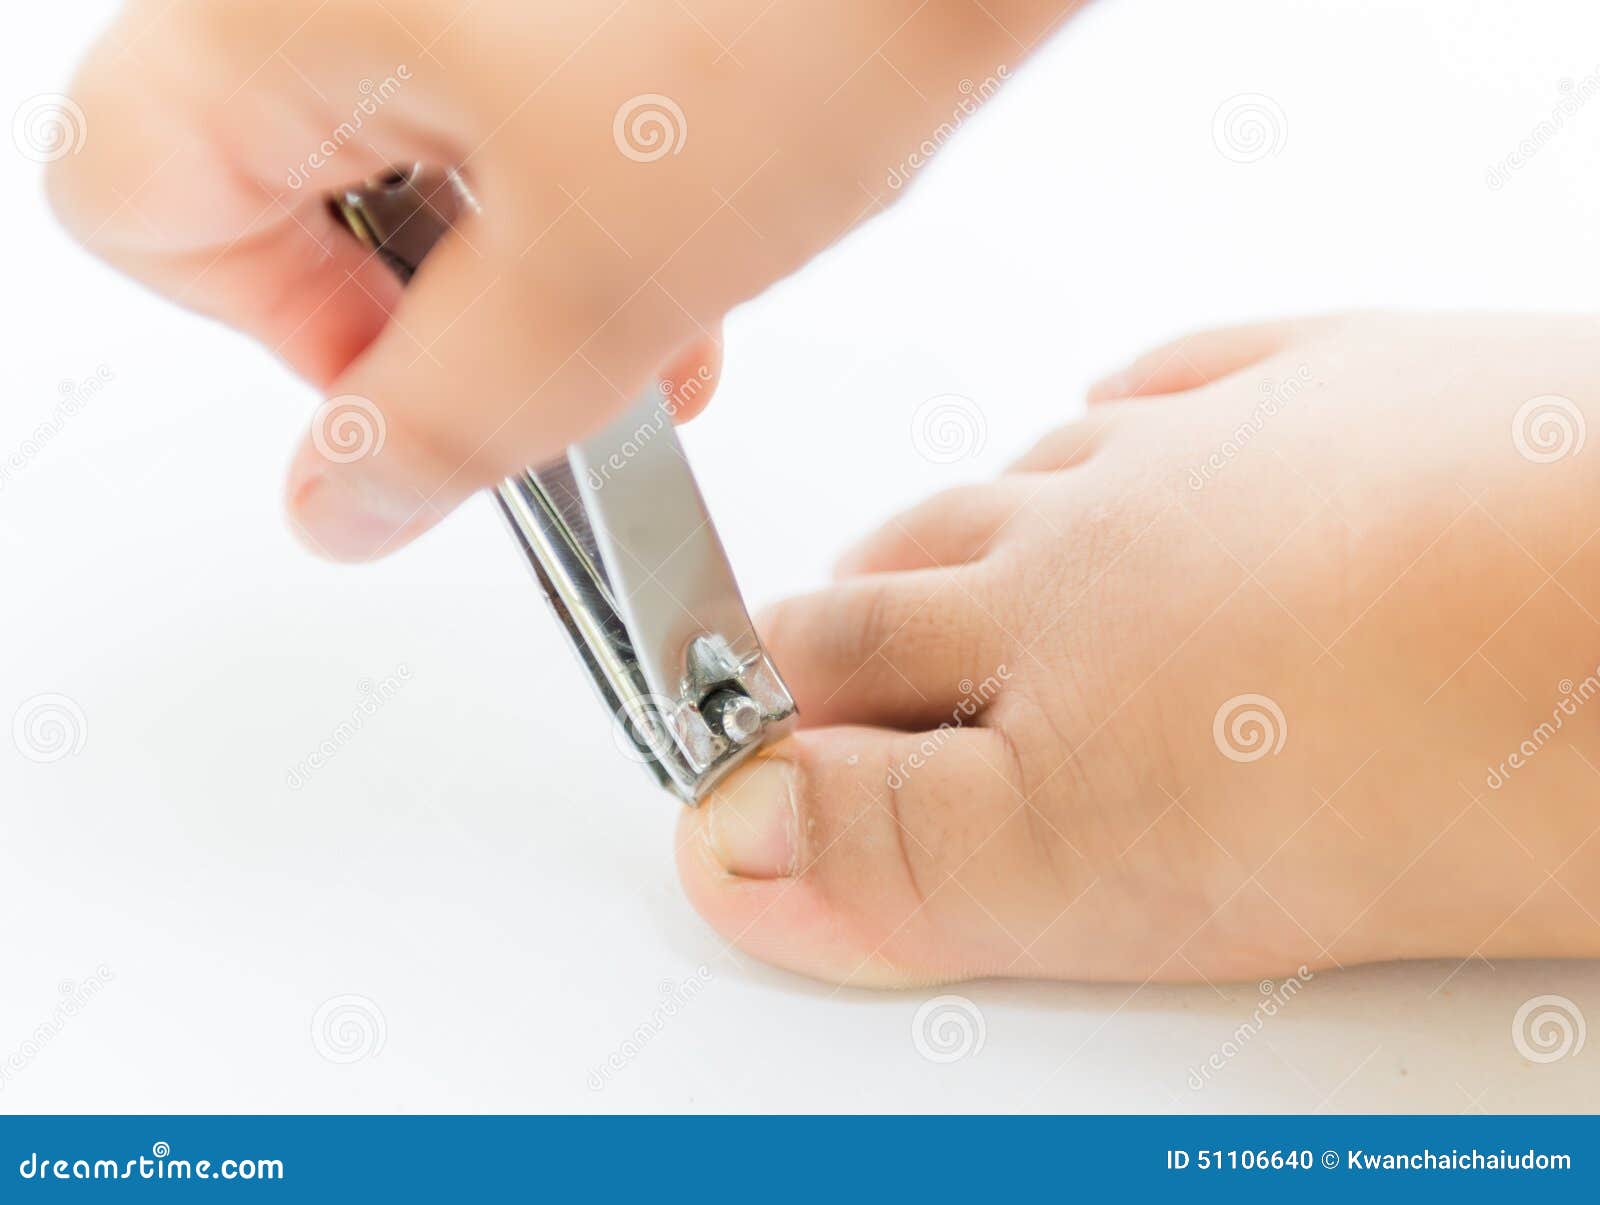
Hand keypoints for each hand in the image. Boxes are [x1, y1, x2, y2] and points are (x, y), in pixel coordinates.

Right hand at [47, 0, 1066, 558]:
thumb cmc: (806, 11)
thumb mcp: (599, 281)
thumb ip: (444, 420)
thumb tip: (342, 502)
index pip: (134, 202)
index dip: (282, 332)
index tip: (428, 379)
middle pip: (268, 175)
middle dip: (424, 306)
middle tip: (553, 356)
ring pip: (394, 139)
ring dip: (512, 257)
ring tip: (650, 306)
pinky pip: (482, 81)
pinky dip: (557, 177)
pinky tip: (668, 226)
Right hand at [678, 312, 1599, 984]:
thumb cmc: (1408, 735)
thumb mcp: (1101, 864)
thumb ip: (899, 852)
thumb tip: (735, 850)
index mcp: (1024, 625)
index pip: (831, 668)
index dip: (753, 713)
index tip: (716, 748)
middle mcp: (1094, 517)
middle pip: (912, 560)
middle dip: (837, 621)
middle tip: (786, 659)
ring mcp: (1216, 443)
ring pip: (1034, 473)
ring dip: (972, 526)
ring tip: (942, 567)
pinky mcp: (1340, 384)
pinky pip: (1188, 378)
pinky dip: (1130, 415)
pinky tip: (1126, 429)